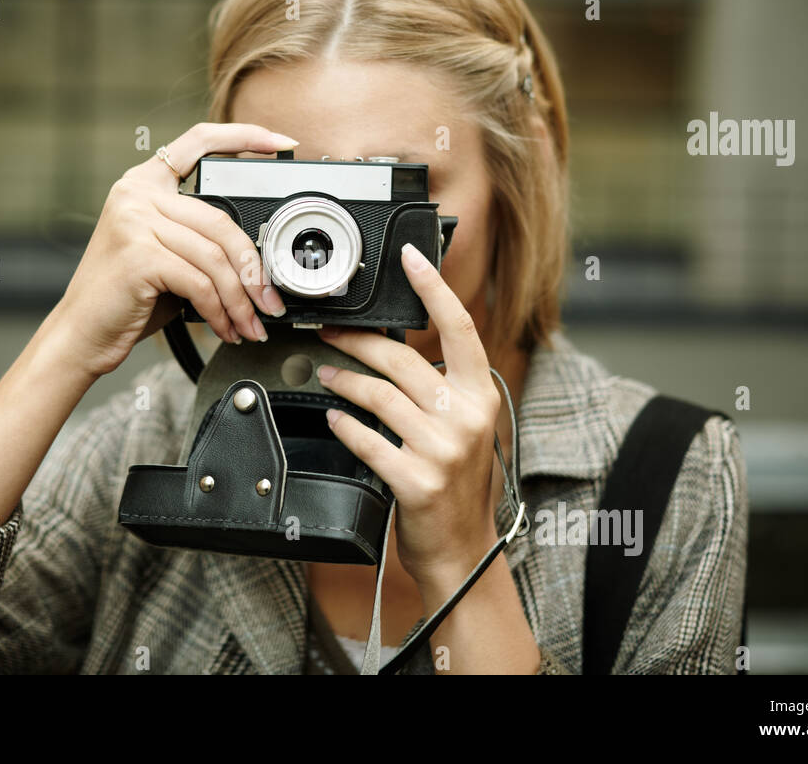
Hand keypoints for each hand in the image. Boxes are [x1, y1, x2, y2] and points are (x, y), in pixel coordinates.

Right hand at [59, 123, 294, 379]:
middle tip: (270, 301)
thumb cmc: (124, 299)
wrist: (79, 334)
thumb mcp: (165, 256)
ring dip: (241, 300)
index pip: (199, 140)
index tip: (282, 141)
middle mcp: (136, 194)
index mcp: (144, 184)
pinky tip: (224, 328)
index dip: (245, 136)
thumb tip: (258, 256)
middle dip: (254, 269)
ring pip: (215, 257)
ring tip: (250, 325)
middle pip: (221, 221)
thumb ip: (200, 239)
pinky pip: (200, 283)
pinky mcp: (139, 255)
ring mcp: (135, 221)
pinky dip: (219, 312)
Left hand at [316, 242, 502, 592]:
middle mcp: (466, 417)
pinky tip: (334, 417)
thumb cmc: (458, 485)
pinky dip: (344, 425)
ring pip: (376, 396)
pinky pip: (365, 439)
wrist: (462, 549)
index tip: (410, 257)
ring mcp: (441, 450)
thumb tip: (395, 348)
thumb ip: (442, 390)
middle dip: (357, 341)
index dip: (434, 288)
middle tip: (330, 333)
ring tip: (325, 375)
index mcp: (481, 396)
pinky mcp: (415, 478)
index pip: (459, 328)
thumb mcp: (465, 428)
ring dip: (342, 381)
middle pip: (401, 359)